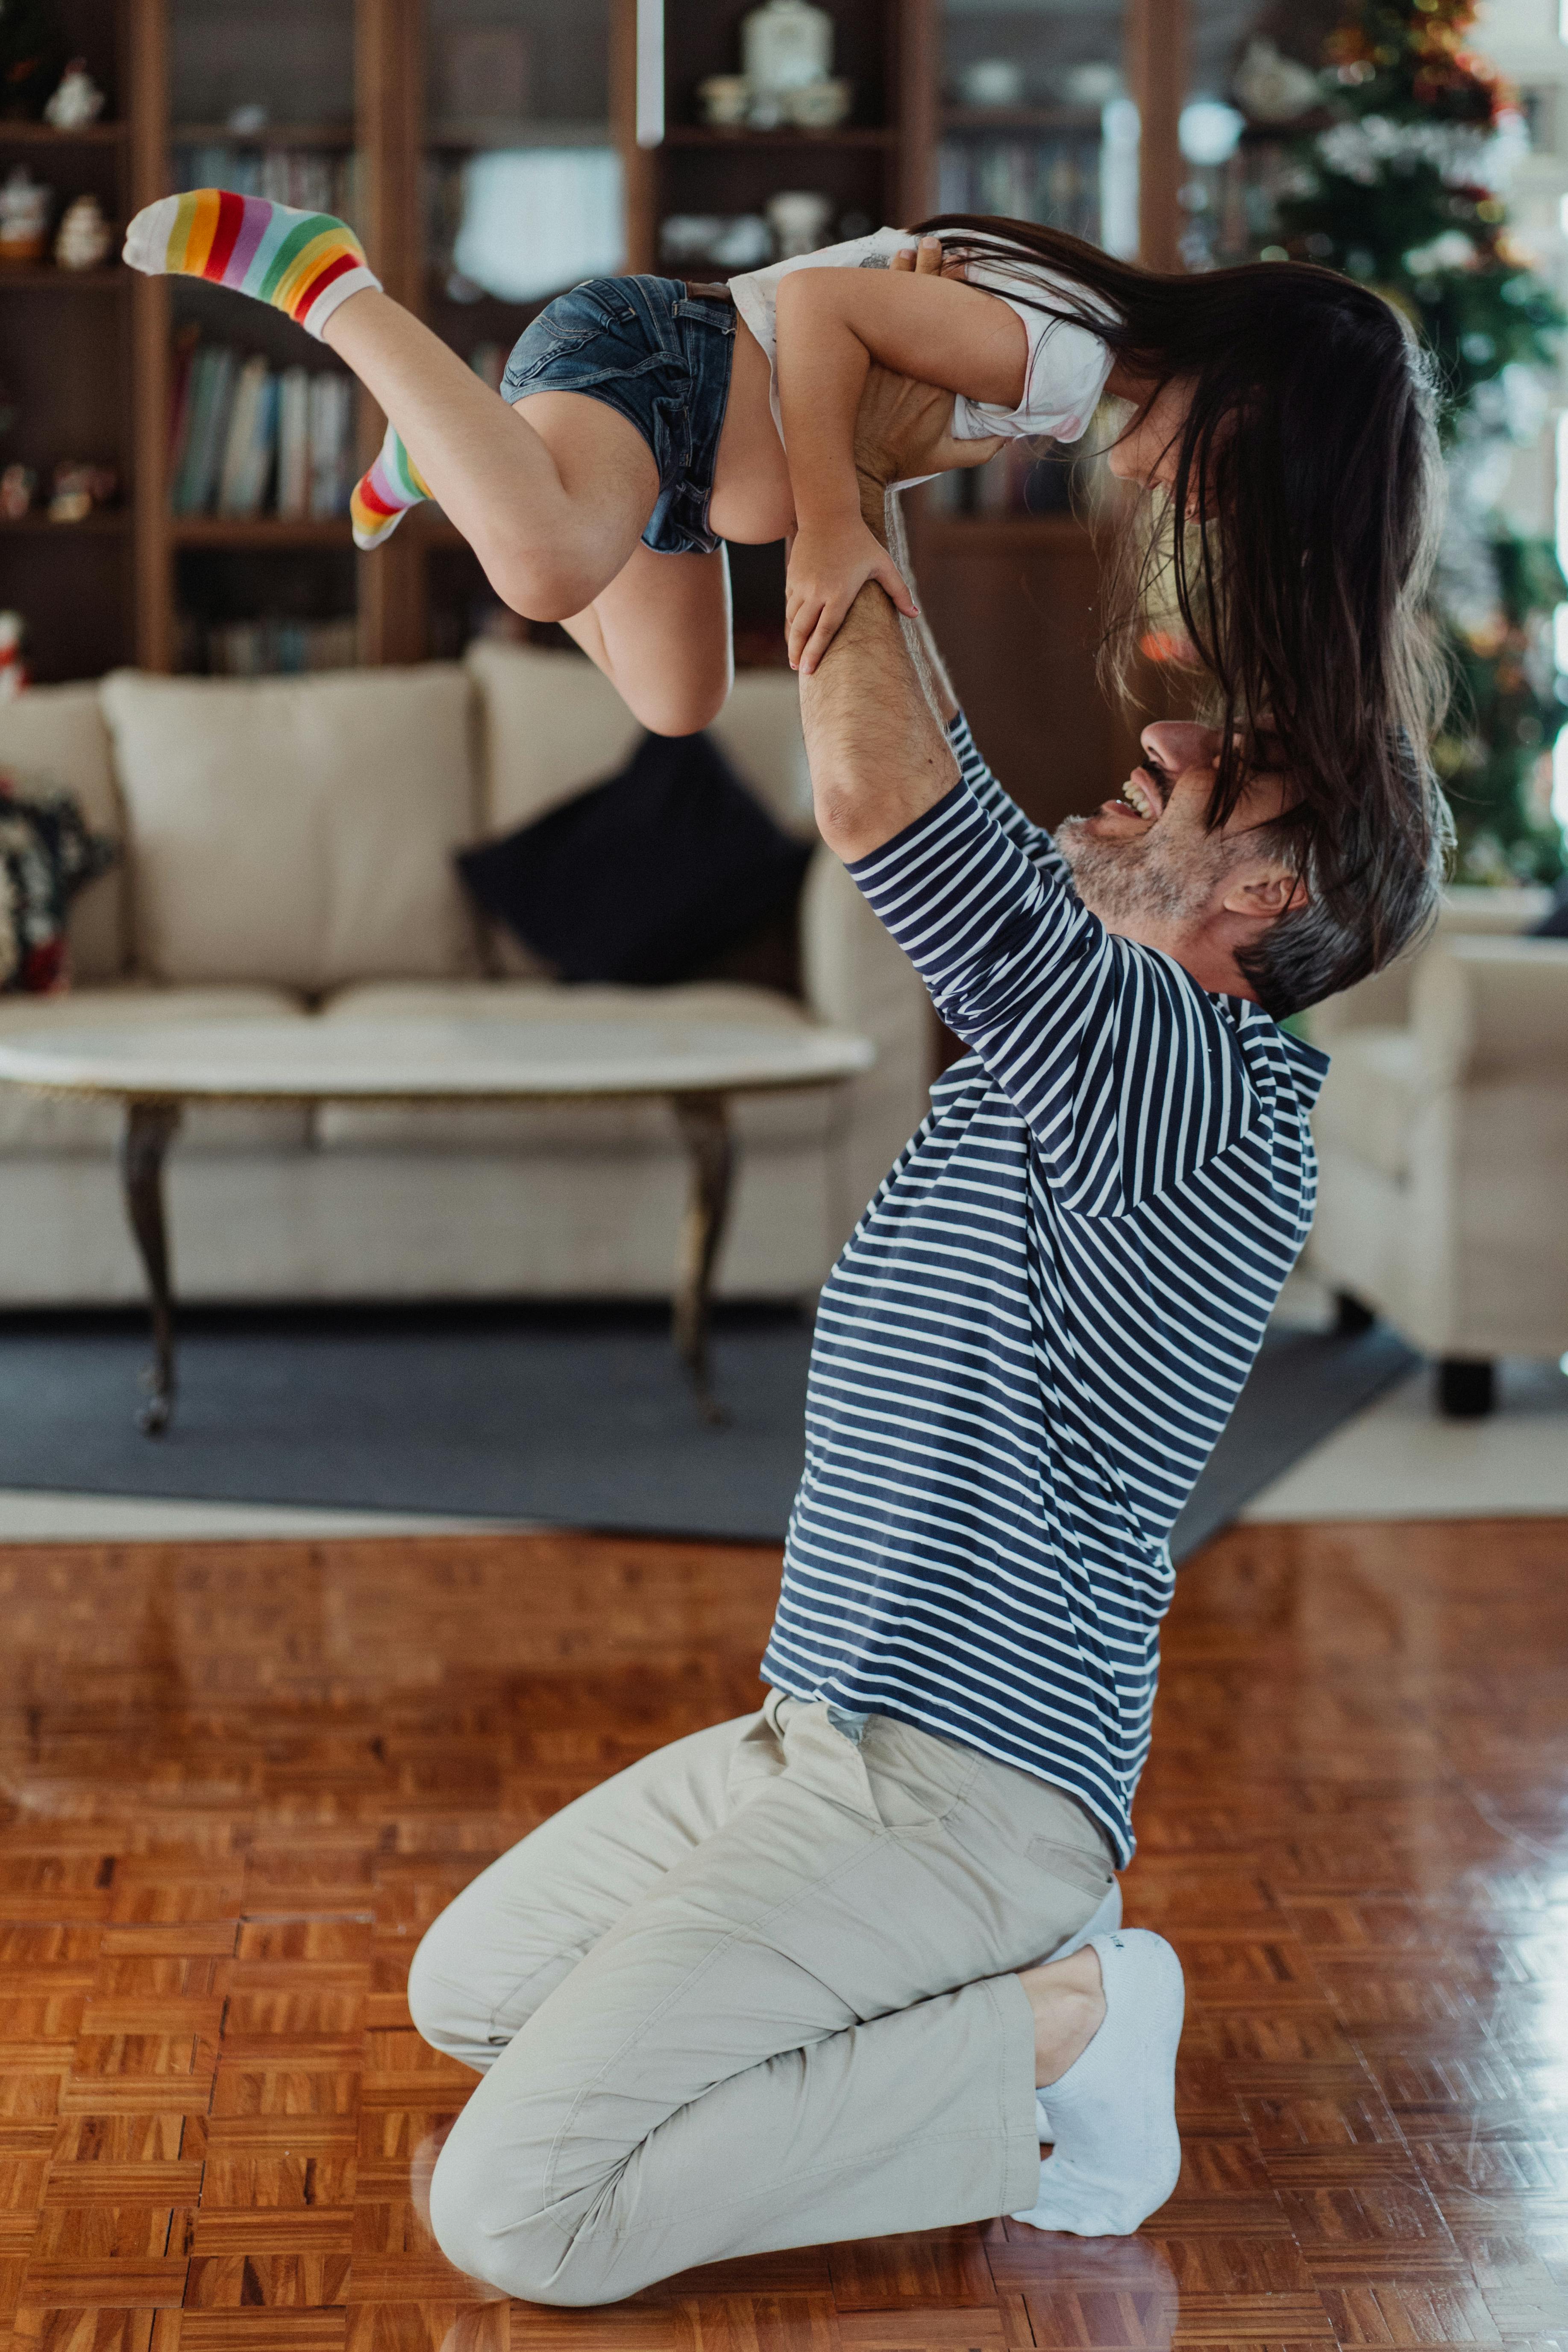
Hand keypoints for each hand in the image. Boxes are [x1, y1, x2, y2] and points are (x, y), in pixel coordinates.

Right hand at [786, 513, 918, 674]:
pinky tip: (795, 629)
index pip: (824, 631)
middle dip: (798, 653)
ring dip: (793, 638)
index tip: (808, 671)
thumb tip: (915, 614)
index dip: (815, 653)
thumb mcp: (884, 564)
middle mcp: (817, 591)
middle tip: (797, 670)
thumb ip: (900, 592)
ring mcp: (802, 584)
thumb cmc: (860, 541)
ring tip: (794, 654)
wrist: (828, 514)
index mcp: (839, 593)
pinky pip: (790, 604)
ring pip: (793, 619)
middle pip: (802, 630)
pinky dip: (791, 619)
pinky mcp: (792, 577)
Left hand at [851, 235, 1004, 498]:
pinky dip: (881, 288)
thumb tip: (1010, 434)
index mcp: (946, 376)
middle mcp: (920, 356)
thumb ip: (981, 447)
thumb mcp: (946, 457)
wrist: (856, 464)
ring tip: (914, 248)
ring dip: (909, 272)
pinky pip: (874, 310)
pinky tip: (885, 269)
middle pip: (932, 302)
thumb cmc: (900, 461)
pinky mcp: (864, 352)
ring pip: (901, 300)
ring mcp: (889, 351)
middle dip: (938, 270)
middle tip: (942, 245)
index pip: (959, 324)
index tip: (968, 269)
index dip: (964, 294)